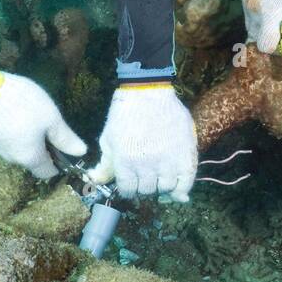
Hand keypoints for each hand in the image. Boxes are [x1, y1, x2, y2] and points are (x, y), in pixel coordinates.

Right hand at [0, 71, 85, 178]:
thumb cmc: (24, 105)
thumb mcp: (51, 118)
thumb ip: (66, 138)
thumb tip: (82, 152)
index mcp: (31, 159)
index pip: (48, 173)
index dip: (60, 164)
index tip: (65, 148)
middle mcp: (14, 160)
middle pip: (35, 162)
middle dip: (46, 150)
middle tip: (53, 128)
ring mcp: (1, 149)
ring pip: (24, 151)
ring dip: (33, 141)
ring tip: (39, 120)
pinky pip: (13, 143)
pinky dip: (21, 135)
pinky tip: (24, 117)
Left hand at [89, 84, 197, 200]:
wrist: (148, 91)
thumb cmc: (125, 114)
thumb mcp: (108, 138)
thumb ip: (104, 164)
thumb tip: (95, 180)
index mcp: (125, 162)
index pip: (128, 190)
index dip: (128, 187)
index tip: (131, 181)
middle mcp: (147, 165)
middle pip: (147, 190)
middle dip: (143, 185)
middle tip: (145, 175)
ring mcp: (169, 160)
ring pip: (166, 188)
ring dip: (161, 185)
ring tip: (159, 175)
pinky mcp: (186, 154)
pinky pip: (186, 181)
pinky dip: (181, 188)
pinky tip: (176, 186)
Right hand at [243, 0, 281, 53]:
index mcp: (269, 14)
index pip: (265, 45)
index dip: (277, 48)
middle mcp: (253, 12)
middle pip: (255, 38)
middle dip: (269, 39)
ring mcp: (247, 3)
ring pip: (250, 27)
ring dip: (263, 28)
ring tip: (278, 18)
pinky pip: (249, 15)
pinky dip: (259, 18)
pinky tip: (272, 7)